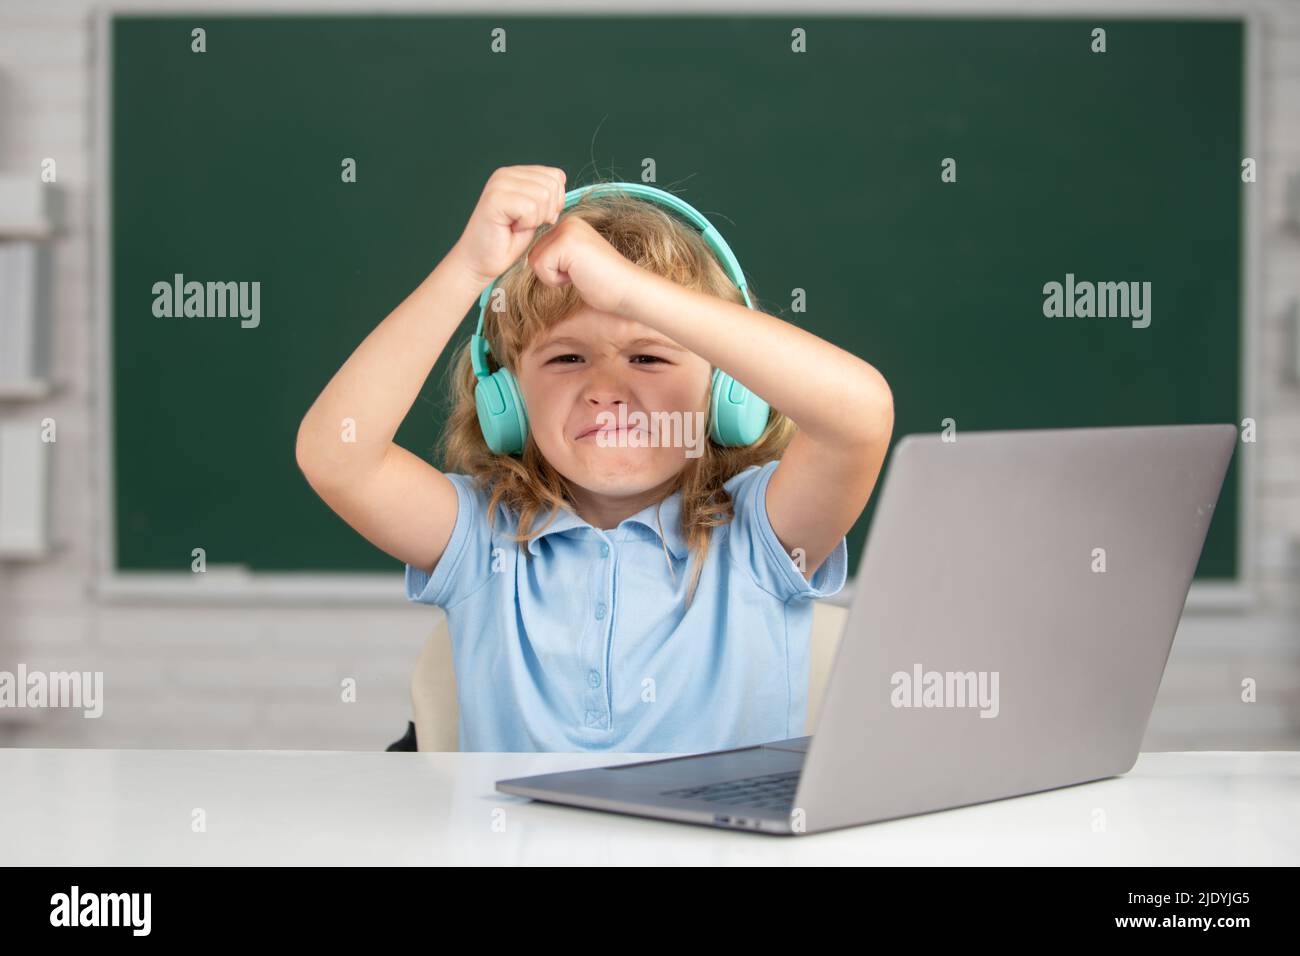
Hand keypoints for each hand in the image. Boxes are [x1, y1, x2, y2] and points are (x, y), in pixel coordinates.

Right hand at [450, 165, 565, 285]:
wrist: (481, 262)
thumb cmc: (507, 242)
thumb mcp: (535, 214)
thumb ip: (546, 196)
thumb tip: (562, 183)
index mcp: (516, 174)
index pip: (557, 176)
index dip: (556, 202)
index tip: (537, 218)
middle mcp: (506, 173)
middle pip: (552, 185)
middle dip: (548, 211)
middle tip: (527, 224)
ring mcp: (499, 183)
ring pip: (543, 196)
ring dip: (536, 219)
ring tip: (518, 226)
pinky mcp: (495, 198)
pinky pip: (530, 208)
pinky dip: (527, 224)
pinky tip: (512, 228)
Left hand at [526, 216, 642, 315]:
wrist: (627, 290)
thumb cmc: (603, 283)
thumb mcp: (573, 262)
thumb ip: (555, 255)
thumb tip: (530, 261)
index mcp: (569, 224)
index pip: (538, 250)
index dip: (553, 269)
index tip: (578, 270)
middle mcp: (567, 221)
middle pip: (533, 255)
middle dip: (552, 272)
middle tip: (579, 273)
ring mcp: (567, 230)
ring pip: (534, 261)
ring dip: (554, 277)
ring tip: (579, 273)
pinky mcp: (565, 243)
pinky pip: (541, 268)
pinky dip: (556, 280)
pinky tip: (579, 275)